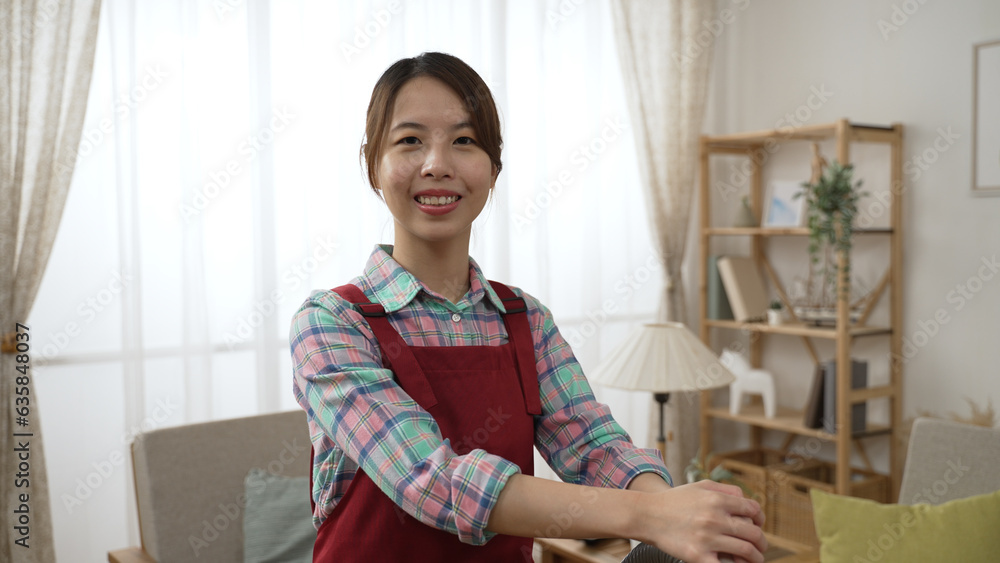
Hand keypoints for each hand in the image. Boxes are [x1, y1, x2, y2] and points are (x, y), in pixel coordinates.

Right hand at [632, 480, 766, 562]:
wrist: (647, 515)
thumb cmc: (675, 501)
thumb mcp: (700, 486)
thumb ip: (726, 490)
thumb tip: (748, 503)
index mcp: (716, 499)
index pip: (752, 509)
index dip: (760, 518)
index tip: (758, 525)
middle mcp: (714, 518)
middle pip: (752, 532)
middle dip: (761, 542)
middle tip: (760, 547)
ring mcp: (706, 538)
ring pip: (746, 551)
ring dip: (756, 557)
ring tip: (755, 559)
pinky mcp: (697, 556)